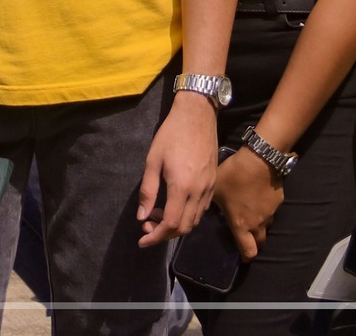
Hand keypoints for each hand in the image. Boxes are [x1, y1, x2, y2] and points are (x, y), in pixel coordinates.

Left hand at [137, 92, 217, 247]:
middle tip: (148, 227)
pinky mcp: (214, 181)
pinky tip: (175, 205)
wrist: (198, 114)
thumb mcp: (153, 160)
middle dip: (165, 234)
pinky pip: (202, 208)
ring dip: (177, 225)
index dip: (156, 237)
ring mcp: (209, 187)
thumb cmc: (171, 134)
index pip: (170, 224)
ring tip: (158, 215)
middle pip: (184, 227)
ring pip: (195, 220)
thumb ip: (148, 190)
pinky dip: (188, 215)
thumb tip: (142, 216)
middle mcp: (199, 190)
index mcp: (182, 186)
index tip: (142, 240)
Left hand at [212, 144, 283, 260]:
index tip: (243, 257)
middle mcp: (258, 223)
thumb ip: (212, 205)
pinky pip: (272, 209)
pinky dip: (266, 207)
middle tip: (246, 236)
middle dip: (254, 243)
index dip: (246, 257)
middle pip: (260, 243)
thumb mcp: (216, 191)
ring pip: (266, 225)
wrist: (259, 160)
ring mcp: (271, 212)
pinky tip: (259, 195)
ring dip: (259, 223)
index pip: (249, 251)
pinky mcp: (279, 200)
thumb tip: (204, 209)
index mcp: (241, 225)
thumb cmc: (233, 177)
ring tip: (251, 212)